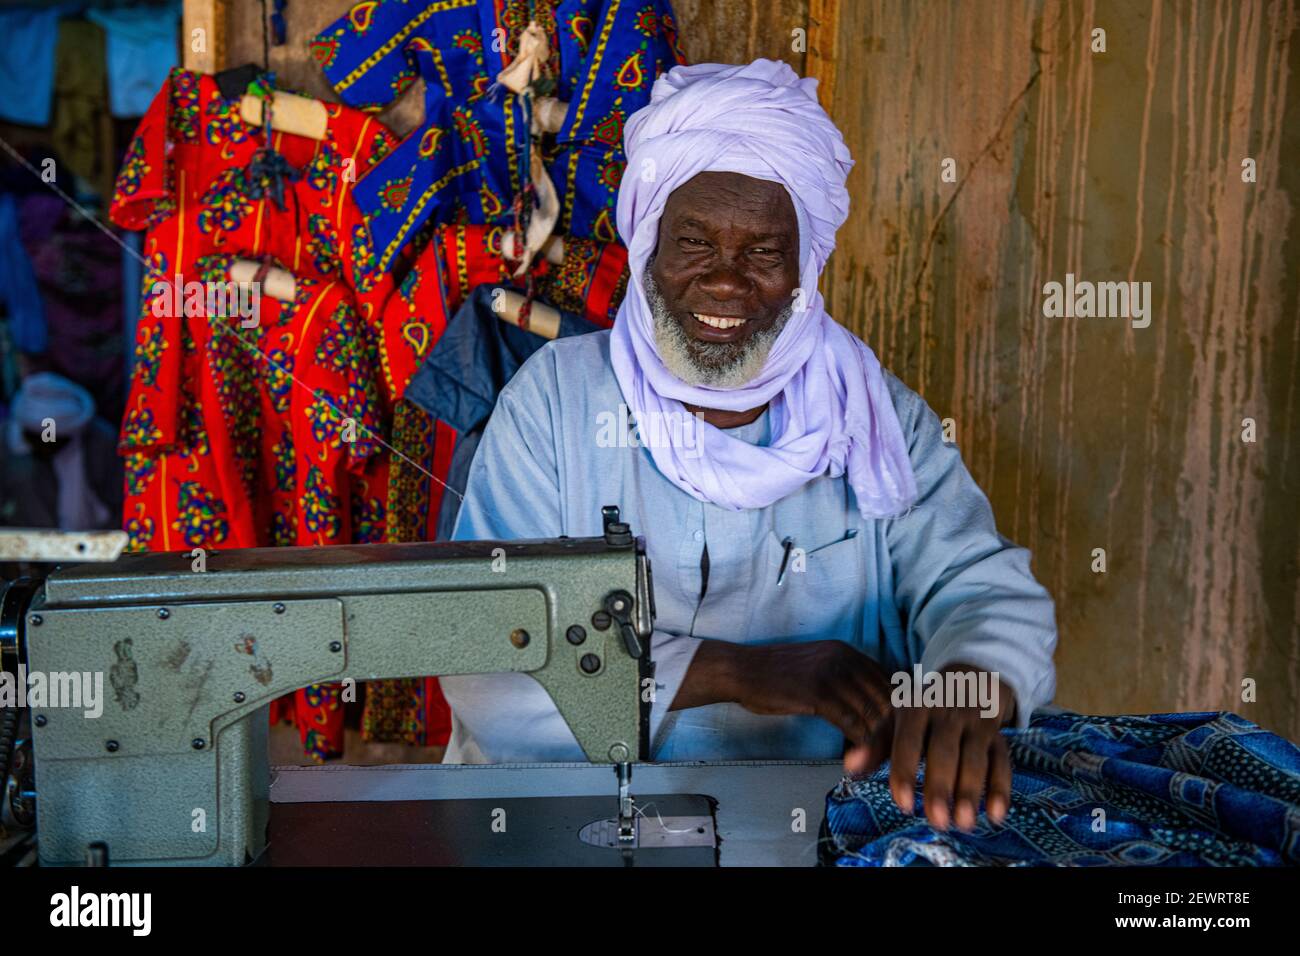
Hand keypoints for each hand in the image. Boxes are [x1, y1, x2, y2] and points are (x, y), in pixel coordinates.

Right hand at [678, 639, 894, 748]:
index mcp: (848, 652)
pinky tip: (853, 759)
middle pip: (887, 700)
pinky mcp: (818, 693)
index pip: (889, 684)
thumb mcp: (817, 670)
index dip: (896, 715)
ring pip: (873, 715)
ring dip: (877, 745)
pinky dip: (859, 746)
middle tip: (887, 759)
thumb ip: (844, 683)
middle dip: (892, 733)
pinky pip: (852, 724)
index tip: (892, 740)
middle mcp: (846, 659)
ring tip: (872, 764)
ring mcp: (832, 674)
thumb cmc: (776, 677)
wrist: (741, 670)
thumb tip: (871, 714)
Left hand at [856, 664, 1014, 831]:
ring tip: (964, 824)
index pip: (909, 740)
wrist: (967, 680)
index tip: (903, 805)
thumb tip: (849, 767)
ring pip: (975, 758)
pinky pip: (1002, 762)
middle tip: (937, 822)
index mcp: (917, 707)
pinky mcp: (998, 736)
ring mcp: (976, 723)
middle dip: (940, 787)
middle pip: (944, 752)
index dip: (905, 772)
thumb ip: (875, 745)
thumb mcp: (897, 720)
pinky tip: (995, 815)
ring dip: (971, 792)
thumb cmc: (923, 711)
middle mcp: (948, 712)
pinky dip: (1001, 788)